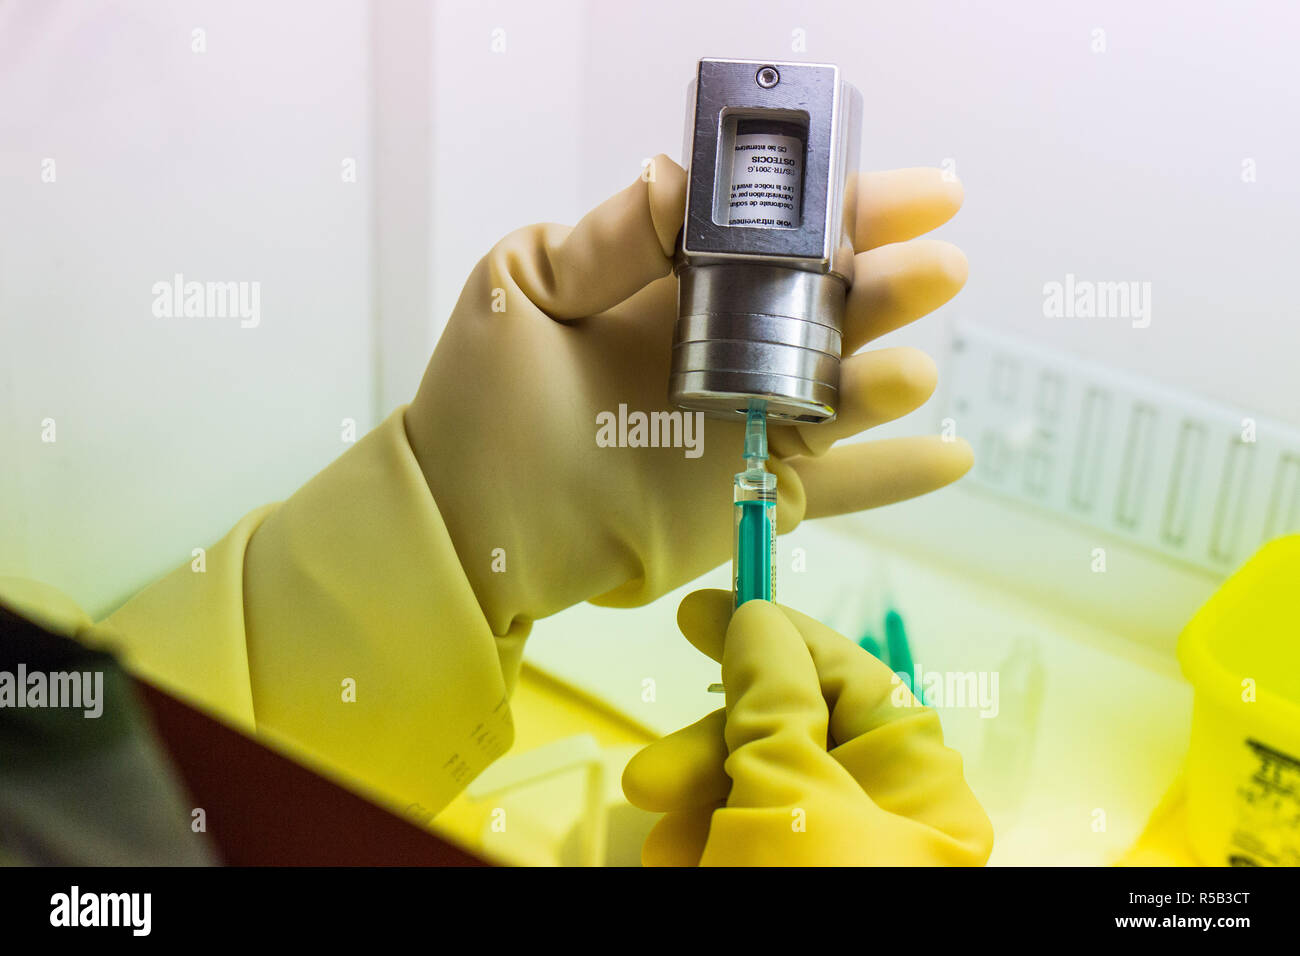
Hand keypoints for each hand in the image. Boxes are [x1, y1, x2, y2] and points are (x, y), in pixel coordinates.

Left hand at [405, 156, 970, 633]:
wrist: (469, 525)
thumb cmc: (482, 401)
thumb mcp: (527, 287)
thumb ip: (611, 237)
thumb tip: (680, 177)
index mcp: (680, 289)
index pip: (780, 237)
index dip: (849, 211)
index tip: (916, 194)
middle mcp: (725, 351)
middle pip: (827, 310)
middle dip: (886, 285)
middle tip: (936, 267)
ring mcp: (743, 426)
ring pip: (838, 396)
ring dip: (888, 378)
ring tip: (914, 367)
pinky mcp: (746, 496)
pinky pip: (834, 486)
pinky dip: (894, 476)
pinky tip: (953, 458)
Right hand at [622, 590, 993, 865]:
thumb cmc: (811, 899)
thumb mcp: (791, 795)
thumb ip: (772, 697)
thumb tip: (756, 618)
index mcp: (917, 786)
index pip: (849, 677)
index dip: (777, 633)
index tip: (704, 608)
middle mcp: (879, 821)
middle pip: (788, 735)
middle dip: (713, 746)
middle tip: (649, 774)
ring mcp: (826, 862)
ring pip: (747, 793)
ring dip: (692, 804)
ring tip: (658, 840)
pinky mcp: (774, 886)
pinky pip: (730, 846)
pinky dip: (693, 848)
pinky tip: (668, 865)